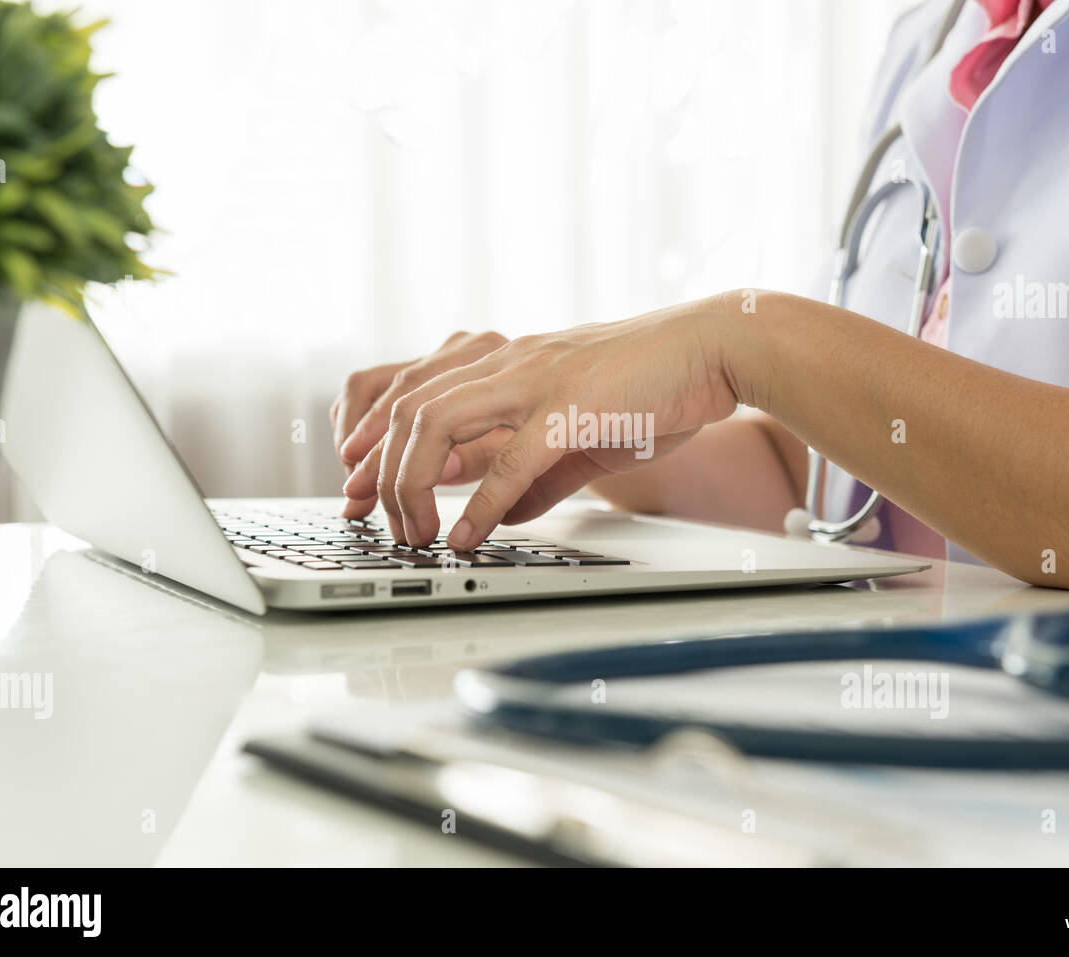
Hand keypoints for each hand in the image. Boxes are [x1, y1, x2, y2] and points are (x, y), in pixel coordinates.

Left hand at [341, 294, 743, 548]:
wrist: (715, 348)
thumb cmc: (656, 385)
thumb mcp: (582, 432)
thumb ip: (536, 475)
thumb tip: (500, 516)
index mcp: (507, 361)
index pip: (413, 387)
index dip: (371, 434)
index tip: (353, 479)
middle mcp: (509, 361)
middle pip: (408, 404)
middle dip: (374, 464)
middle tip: (362, 512)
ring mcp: (537, 379)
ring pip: (438, 421)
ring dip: (412, 482)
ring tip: (413, 531)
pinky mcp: (572, 407)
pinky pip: (510, 459)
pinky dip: (479, 503)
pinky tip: (466, 535)